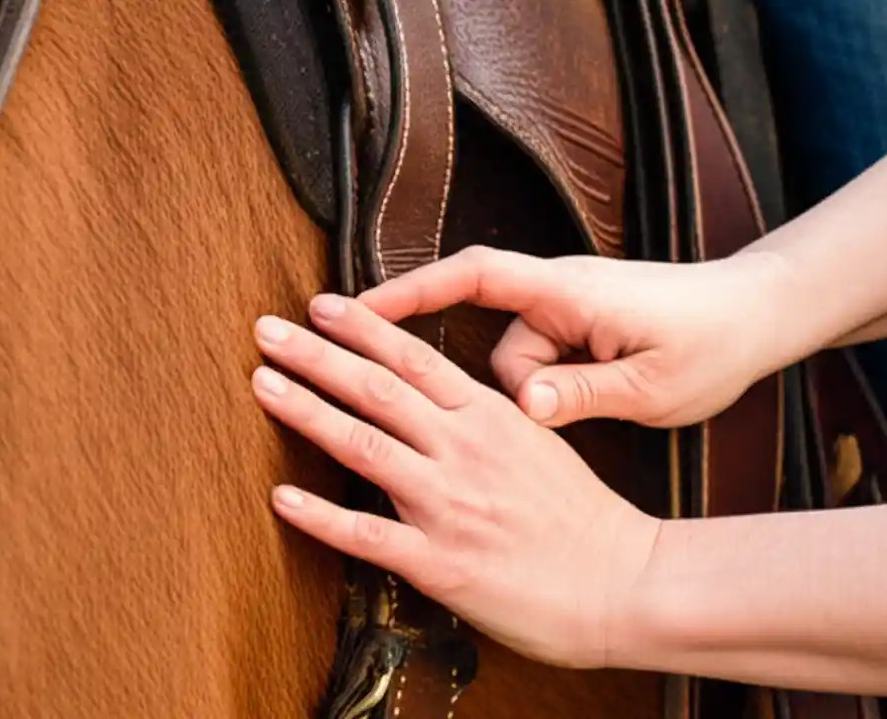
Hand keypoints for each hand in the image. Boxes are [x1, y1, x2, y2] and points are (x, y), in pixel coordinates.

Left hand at [251, 295, 659, 667]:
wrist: (624, 582)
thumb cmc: (583, 517)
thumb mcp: (539, 442)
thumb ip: (483, 419)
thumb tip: (435, 397)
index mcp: (491, 417)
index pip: (414, 357)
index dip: (361, 328)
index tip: (320, 305)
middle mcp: (465, 450)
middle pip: (377, 388)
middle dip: (315, 354)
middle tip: (266, 330)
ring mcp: (450, 505)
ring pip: (364, 445)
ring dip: (306, 411)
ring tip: (261, 383)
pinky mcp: (442, 562)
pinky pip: (367, 536)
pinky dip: (320, 515)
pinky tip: (281, 497)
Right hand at [359, 246, 789, 427]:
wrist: (760, 314)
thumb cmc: (713, 342)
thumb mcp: (652, 385)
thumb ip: (581, 394)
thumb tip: (521, 406)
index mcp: (570, 293)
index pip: (474, 276)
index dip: (410, 290)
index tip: (356, 309)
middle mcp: (560, 293)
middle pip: (492, 340)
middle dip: (497, 378)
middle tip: (522, 397)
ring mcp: (568, 309)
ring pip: (516, 363)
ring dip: (540, 394)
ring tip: (598, 407)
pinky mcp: (579, 328)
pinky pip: (538, 362)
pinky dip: (550, 388)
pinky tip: (586, 406)